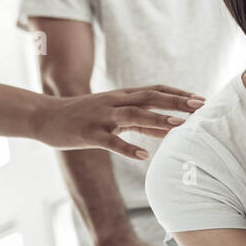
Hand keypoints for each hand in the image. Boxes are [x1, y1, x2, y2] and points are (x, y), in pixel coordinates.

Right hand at [31, 84, 204, 158]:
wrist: (45, 117)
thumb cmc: (84, 117)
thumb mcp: (114, 115)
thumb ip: (142, 121)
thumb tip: (171, 127)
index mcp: (121, 96)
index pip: (155, 89)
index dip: (178, 93)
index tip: (200, 98)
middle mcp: (114, 102)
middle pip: (149, 98)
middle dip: (176, 101)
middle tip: (200, 106)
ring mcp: (101, 117)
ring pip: (133, 116)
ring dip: (157, 120)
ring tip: (179, 126)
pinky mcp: (88, 134)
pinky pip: (110, 141)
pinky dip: (128, 148)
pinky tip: (143, 156)